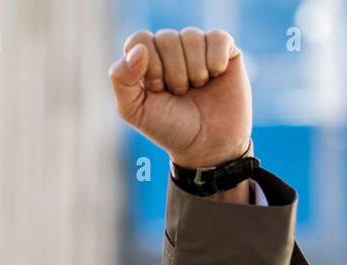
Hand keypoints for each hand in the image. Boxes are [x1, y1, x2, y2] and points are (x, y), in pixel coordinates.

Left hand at [108, 27, 251, 169]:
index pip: (140, 40)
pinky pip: (218, 38)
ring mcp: (198, 48)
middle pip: (166, 38)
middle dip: (172, 73)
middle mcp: (171, 49)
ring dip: (194, 71)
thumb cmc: (168, 127)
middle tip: (178, 93)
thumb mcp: (134, 110)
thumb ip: (122, 80)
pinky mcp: (225, 49)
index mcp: (146, 59)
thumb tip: (139, 50)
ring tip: (197, 88)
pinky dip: (215, 61)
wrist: (207, 145)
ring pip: (192, 37)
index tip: (156, 89)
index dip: (149, 65)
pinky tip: (215, 76)